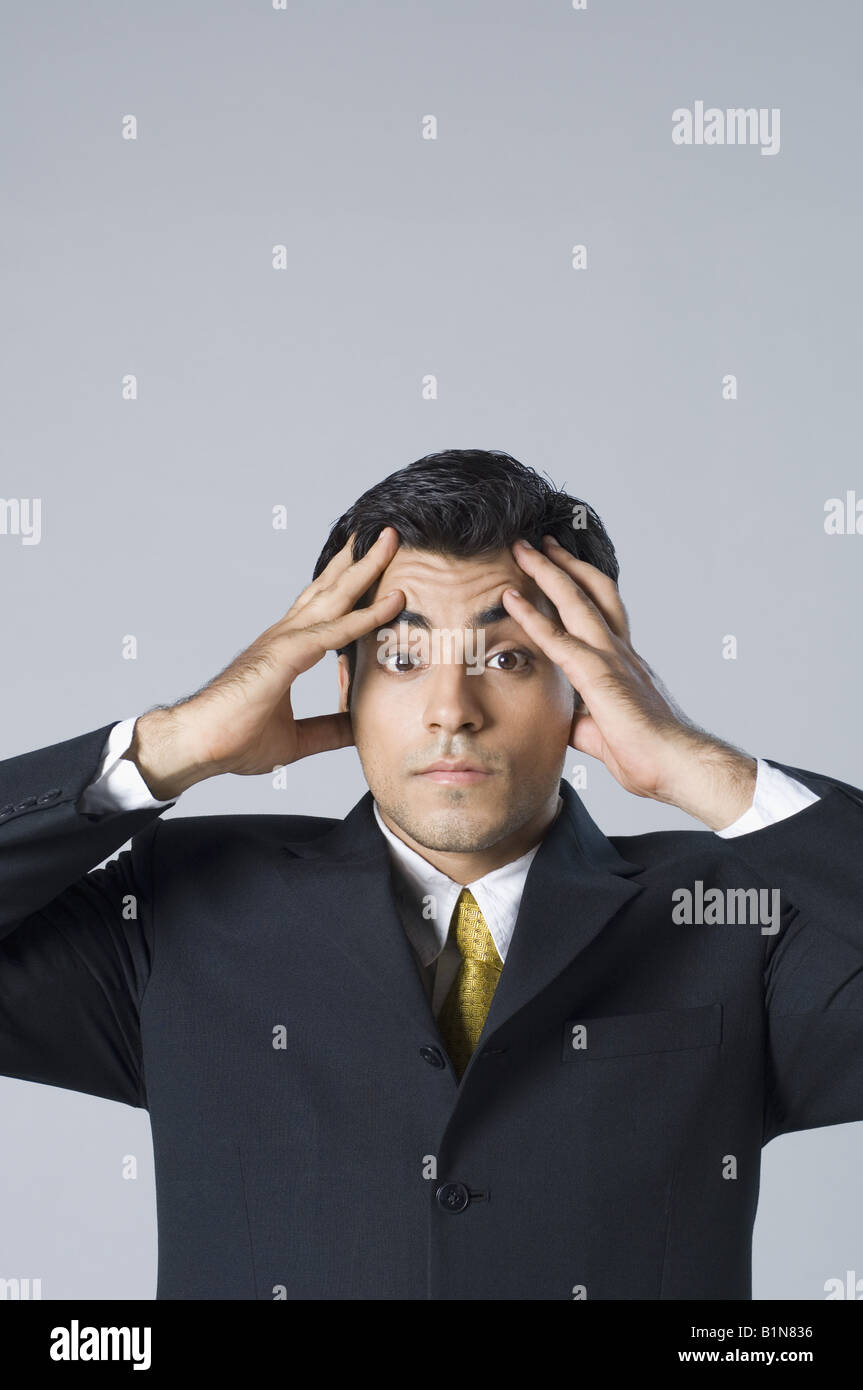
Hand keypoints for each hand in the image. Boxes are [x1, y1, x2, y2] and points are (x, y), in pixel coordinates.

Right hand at [127, 527, 404, 797]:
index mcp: (286, 650)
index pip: (325, 610)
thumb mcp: (296, 739)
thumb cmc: (231, 739)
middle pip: (330, 589)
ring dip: (365, 568)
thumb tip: (359, 729)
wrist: (195, 745)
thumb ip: (327, 731)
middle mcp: (285, 636)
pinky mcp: (282, 657)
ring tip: (388, 540)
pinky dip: (364, 616)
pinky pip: (333, 632)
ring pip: (334, 597)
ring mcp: (282, 642)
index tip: (377, 567)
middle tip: (386, 533)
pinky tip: (391, 602)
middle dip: (360, 560)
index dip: (351, 587)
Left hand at [503, 536, 756, 827]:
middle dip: (563, 564)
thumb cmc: (651, 757)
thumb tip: (566, 722)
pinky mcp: (599, 675)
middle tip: (540, 543)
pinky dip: (532, 615)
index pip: (602, 613)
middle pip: (591, 592)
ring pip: (575, 601)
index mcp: (625, 663)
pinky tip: (511, 598)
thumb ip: (583, 721)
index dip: (581, 587)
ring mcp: (611, 658)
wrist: (679, 766)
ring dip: (546, 572)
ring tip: (522, 549)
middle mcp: (620, 651)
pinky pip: (558, 638)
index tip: (562, 569)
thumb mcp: (605, 734)